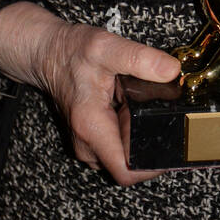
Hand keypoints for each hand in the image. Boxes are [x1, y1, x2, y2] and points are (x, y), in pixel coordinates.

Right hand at [0, 2, 179, 185]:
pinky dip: (129, 131)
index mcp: (91, 128)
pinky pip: (117, 145)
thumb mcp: (107, 47)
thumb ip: (140, 58)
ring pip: (123, 155)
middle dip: (150, 146)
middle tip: (165, 119)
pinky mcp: (90, 137)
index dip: (153, 167)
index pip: (126, 172)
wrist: (48, 53)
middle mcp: (86, 144)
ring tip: (146, 110)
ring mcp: (87, 143)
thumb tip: (171, 70)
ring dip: (139, 138)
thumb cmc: (71, 51)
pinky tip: (133, 108)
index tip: (172, 149)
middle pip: (129, 164)